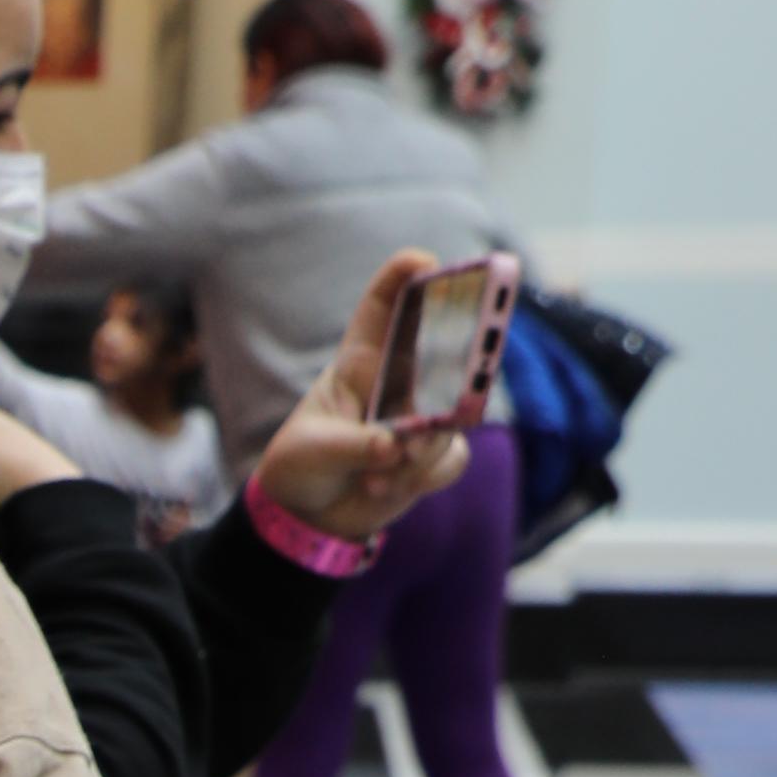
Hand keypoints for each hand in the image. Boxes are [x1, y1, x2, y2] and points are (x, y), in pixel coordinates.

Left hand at [255, 255, 469, 551]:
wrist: (308, 515)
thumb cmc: (301, 465)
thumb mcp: (313, 450)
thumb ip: (356, 444)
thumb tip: (396, 447)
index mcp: (361, 361)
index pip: (383, 308)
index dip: (404, 277)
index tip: (424, 261)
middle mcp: (398, 381)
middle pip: (446, 347)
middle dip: (466, 351)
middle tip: (474, 360)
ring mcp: (422, 415)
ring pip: (452, 416)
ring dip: (423, 445)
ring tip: (383, 468)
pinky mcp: (433, 454)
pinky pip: (450, 457)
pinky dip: (423, 476)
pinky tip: (383, 487)